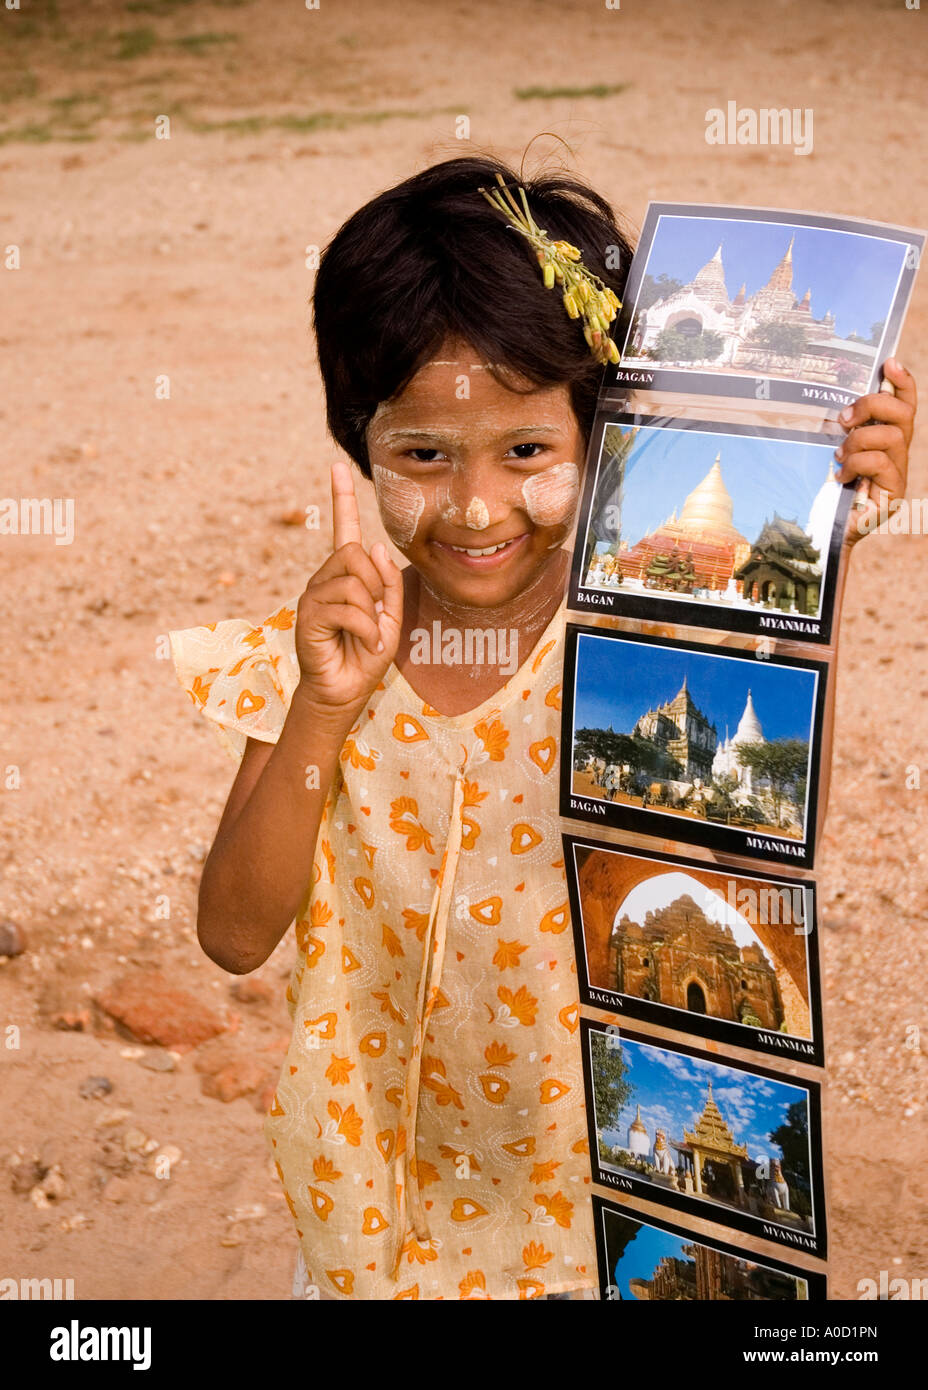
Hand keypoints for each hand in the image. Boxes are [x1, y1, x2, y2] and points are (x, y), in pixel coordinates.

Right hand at [294, 460, 403, 714]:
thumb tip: (375, 547)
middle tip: (378, 615)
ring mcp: (314, 597)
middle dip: (376, 583)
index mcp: (346, 576)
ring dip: (371, 611)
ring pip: (352, 580)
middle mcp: (325, 580)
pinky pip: (347, 607)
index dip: (342, 498)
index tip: (337, 467)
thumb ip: (388, 584)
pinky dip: (365, 628)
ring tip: (368, 634)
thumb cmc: (365, 656)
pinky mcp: (309, 617)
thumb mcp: (390, 618)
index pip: (345, 530)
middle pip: (354, 553)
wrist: (344, 692)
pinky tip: (363, 643)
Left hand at [834, 357, 916, 545]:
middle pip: (903, 413)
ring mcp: (899, 474)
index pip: (905, 405)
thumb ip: (842, 431)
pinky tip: (842, 477)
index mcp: (886, 441)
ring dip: (858, 441)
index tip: (890, 362)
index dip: (904, 382)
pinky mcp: (894, 493)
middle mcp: (899, 455)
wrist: (822, 532)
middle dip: (872, 406)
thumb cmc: (821, 490)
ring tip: (839, 457)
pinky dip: (856, 464)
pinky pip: (880, 461)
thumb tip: (837, 406)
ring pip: (891, 436)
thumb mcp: (830, 451)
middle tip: (844, 420)